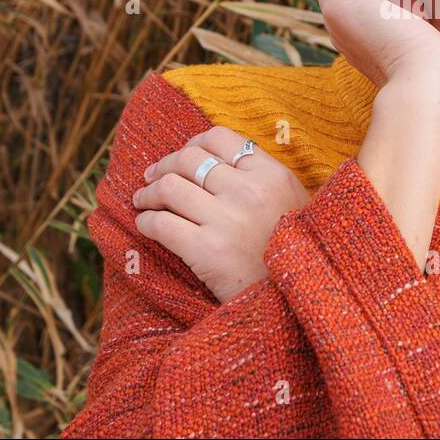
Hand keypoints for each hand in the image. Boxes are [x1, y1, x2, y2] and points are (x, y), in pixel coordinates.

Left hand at [131, 125, 308, 303]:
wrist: (296, 301)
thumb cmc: (292, 251)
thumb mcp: (292, 202)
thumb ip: (261, 177)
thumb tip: (212, 159)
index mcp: (272, 175)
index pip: (220, 138)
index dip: (193, 144)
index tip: (181, 157)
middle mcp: (249, 191)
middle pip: (188, 159)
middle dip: (163, 166)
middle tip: (152, 178)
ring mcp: (227, 219)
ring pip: (169, 187)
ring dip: (148, 193)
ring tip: (143, 201)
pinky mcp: (206, 250)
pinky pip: (161, 223)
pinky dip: (146, 221)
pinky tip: (147, 225)